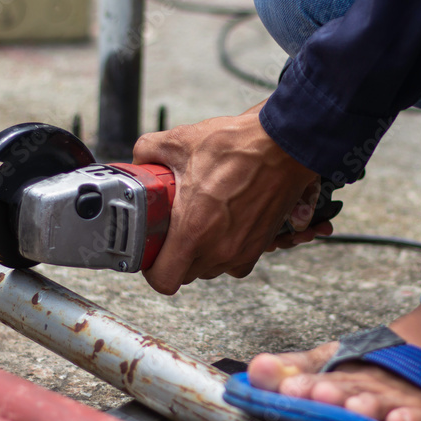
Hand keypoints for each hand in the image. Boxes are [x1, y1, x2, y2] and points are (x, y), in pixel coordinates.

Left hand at [133, 110, 319, 293]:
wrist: (282, 144)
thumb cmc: (235, 145)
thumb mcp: (179, 141)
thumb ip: (147, 152)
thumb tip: (139, 161)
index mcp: (193, 231)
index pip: (164, 280)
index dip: (152, 270)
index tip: (152, 253)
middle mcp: (218, 249)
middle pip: (186, 275)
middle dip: (175, 258)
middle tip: (173, 232)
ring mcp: (241, 250)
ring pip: (211, 269)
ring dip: (201, 255)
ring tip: (200, 225)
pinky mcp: (261, 245)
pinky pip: (235, 263)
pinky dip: (227, 252)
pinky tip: (223, 227)